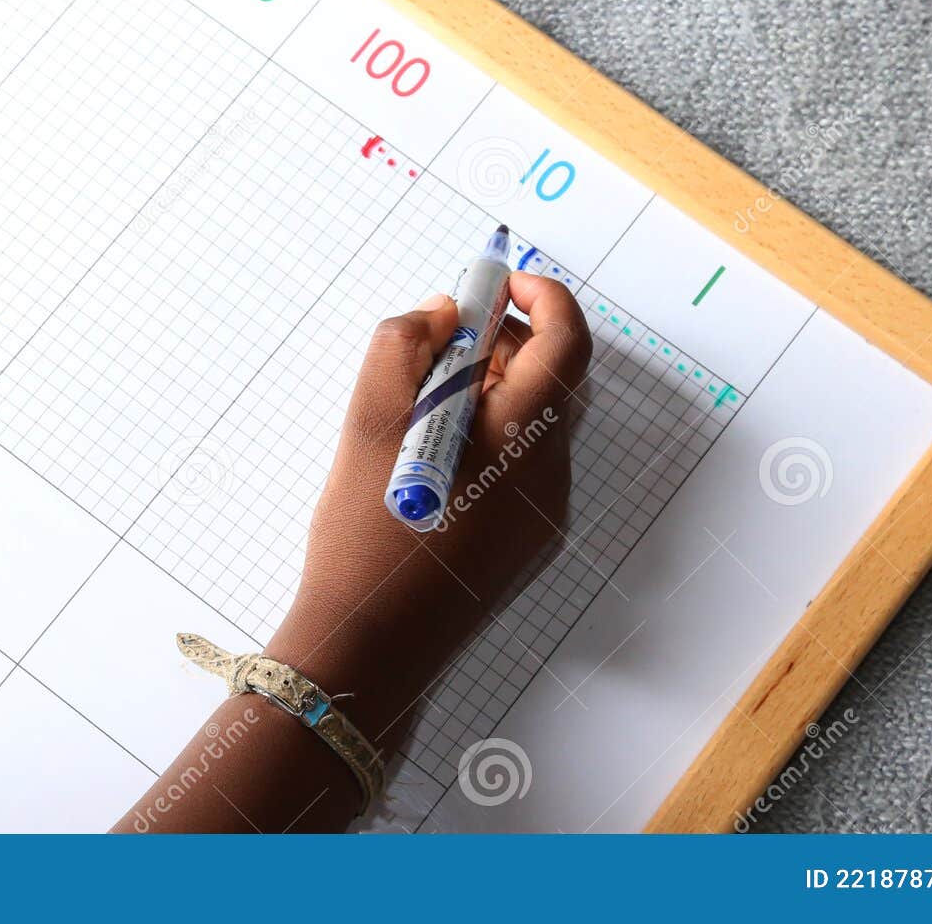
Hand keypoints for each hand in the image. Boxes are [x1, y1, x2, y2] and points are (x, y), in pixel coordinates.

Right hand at [264, 272, 591, 750]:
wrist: (369, 649)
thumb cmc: (365, 538)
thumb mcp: (368, 423)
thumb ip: (404, 345)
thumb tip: (442, 314)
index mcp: (523, 439)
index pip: (566, 340)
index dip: (541, 296)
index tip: (499, 282)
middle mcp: (551, 477)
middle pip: (553, 381)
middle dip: (504, 344)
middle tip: (442, 341)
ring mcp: (545, 517)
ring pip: (536, 424)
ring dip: (493, 392)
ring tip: (423, 405)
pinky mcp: (528, 545)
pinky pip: (524, 466)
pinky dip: (490, 438)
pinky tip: (431, 458)